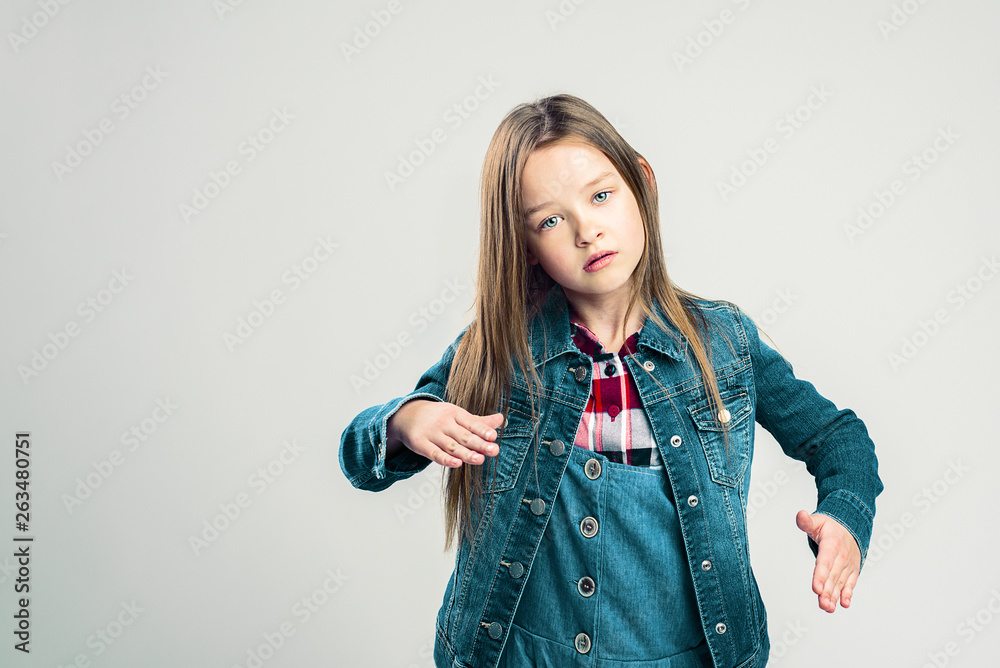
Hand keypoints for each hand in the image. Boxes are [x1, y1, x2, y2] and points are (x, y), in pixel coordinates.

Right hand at [386, 399, 503, 468]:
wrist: (407, 414)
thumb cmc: (438, 417)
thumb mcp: (457, 415)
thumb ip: (479, 421)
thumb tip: (501, 420)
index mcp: (455, 413)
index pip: (471, 422)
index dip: (482, 430)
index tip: (493, 436)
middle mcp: (444, 422)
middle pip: (464, 435)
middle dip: (479, 444)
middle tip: (493, 450)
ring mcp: (432, 433)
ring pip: (451, 446)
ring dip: (466, 454)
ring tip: (480, 460)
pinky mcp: (420, 444)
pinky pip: (434, 453)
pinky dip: (445, 459)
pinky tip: (457, 463)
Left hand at [795, 510, 861, 612]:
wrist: (851, 528)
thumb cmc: (830, 527)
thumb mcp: (818, 521)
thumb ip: (807, 521)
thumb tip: (800, 515)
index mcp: (832, 545)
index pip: (824, 562)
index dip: (820, 576)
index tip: (816, 588)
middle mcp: (842, 557)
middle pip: (832, 577)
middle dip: (827, 592)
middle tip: (822, 604)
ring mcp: (848, 565)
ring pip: (840, 583)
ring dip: (834, 596)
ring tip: (827, 607)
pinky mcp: (852, 571)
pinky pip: (850, 584)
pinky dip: (847, 594)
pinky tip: (844, 604)